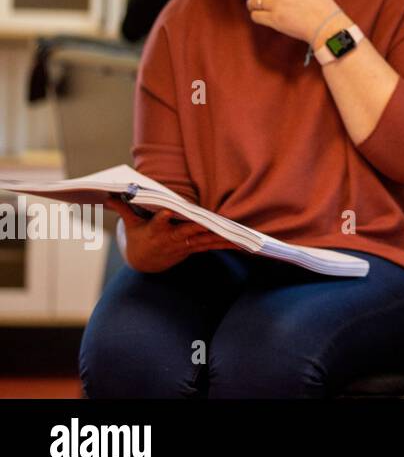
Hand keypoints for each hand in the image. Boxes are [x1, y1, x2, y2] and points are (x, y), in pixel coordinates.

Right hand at [107, 198, 240, 272]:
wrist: (145, 262)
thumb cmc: (139, 237)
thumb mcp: (130, 224)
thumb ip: (124, 208)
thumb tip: (109, 194)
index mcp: (156, 231)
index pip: (159, 223)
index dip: (163, 219)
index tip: (167, 212)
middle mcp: (172, 239)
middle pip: (187, 232)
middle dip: (200, 228)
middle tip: (212, 223)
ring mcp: (185, 245)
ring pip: (204, 241)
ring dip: (222, 239)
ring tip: (239, 238)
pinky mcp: (194, 248)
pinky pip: (212, 246)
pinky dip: (226, 244)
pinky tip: (242, 244)